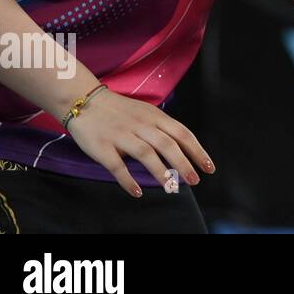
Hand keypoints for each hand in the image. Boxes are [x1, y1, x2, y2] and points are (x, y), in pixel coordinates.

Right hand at [66, 89, 213, 197]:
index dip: (197, 151)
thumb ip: (162, 130)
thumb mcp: (147, 113)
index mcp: (155, 116)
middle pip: (167, 144)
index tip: (208, 167)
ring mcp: (121, 135)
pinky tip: (137, 192)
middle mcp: (141, 124)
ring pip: (146, 154)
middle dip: (184, 163)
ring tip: (171, 187)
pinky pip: (117, 165)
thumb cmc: (121, 111)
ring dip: (161, 172)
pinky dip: (128, 180)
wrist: (85, 101)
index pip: (182, 134)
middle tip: (194, 181)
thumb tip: (183, 152)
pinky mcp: (102, 146)